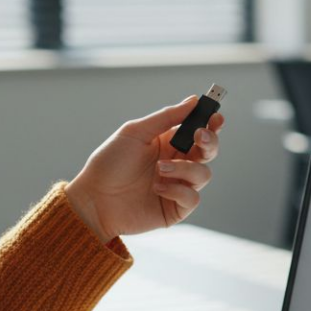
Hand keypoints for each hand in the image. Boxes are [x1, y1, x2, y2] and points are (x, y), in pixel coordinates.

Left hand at [66, 96, 222, 242]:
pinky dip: (178, 190)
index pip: (198, 131)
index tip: (215, 117)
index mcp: (168, 143)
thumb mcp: (135, 132)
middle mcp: (176, 163)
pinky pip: (192, 198)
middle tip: (199, 137)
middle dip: (209, 142)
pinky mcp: (175, 209)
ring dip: (185, 169)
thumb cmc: (109, 164)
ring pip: (203, 174)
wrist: (94, 199)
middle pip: (208, 151)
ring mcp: (177, 186)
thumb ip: (166, 117)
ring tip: (160, 169)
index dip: (211, 123)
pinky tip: (157, 187)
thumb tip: (193, 101)